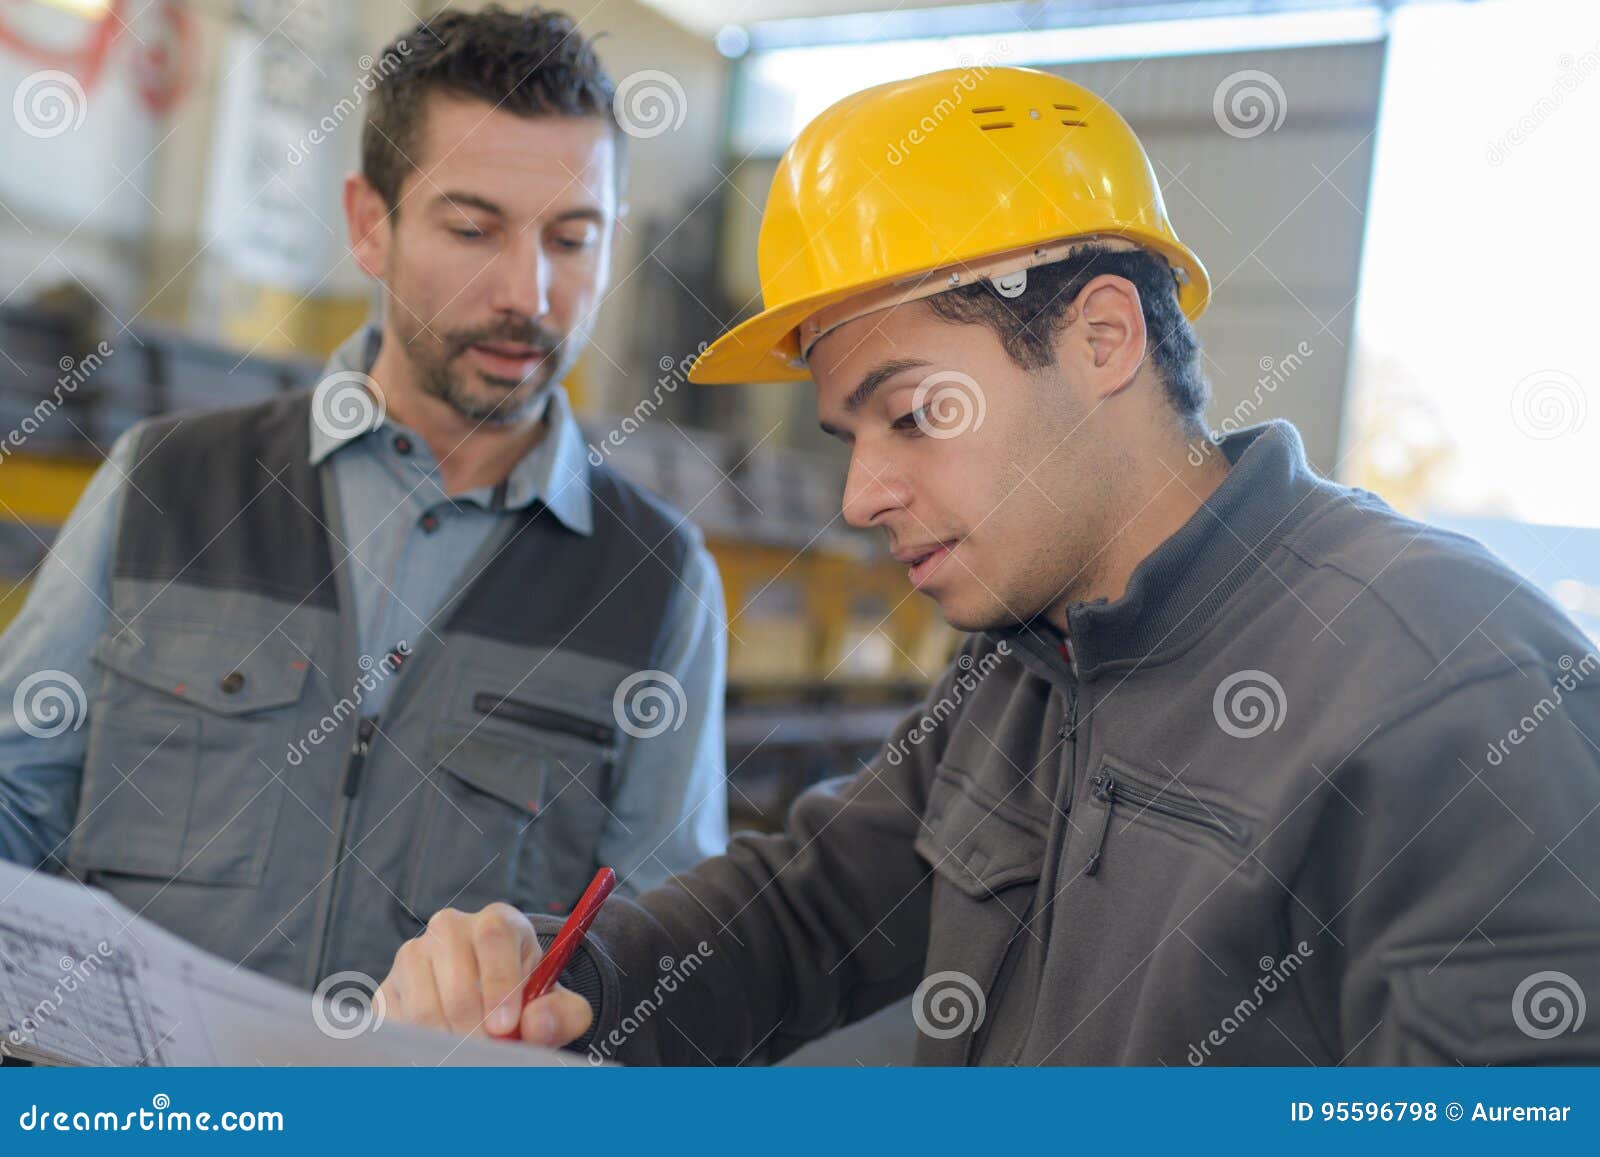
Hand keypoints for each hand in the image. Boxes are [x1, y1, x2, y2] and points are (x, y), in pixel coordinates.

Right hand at [377, 903, 592, 1046]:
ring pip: (424, 1010)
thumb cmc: (525, 1002)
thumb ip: (561, 1014)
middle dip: (477, 1032)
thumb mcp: (557, 1005)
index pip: (493, 940)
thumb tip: (534, 1024)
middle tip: (490, 1060)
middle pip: (457, 984)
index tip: (506, 1028)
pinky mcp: (389, 988)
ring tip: (470, 1063)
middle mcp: (450, 928)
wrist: (489, 1005)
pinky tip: (442, 1060)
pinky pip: (398, 1027)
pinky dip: (420, 1051)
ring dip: (449, 1046)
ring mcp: (413, 955)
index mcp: (497, 922)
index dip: (500, 986)